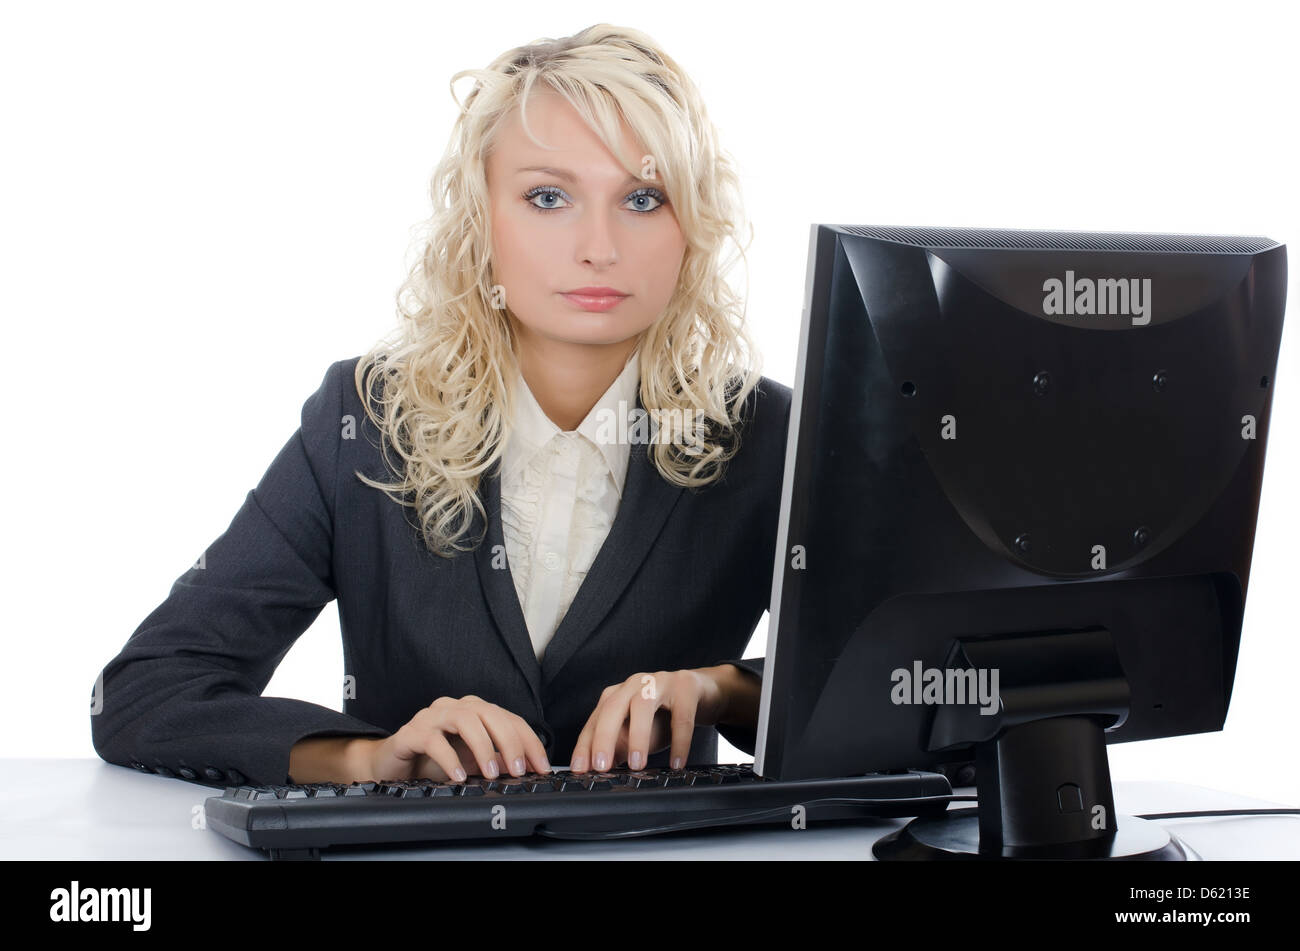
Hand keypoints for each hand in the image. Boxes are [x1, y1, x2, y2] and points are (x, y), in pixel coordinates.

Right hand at [359, 695, 550, 782]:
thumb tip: (524, 769)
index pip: (509, 718)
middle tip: (519, 770)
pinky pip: (433, 740)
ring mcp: (431, 717)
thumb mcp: (471, 762)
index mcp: (473, 711)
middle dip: (510, 742)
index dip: (529, 741)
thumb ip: (495, 761)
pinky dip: (449, 759)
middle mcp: (454, 707)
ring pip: (465, 720)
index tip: (542, 766)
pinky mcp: (410, 733)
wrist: (390, 765)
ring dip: (483, 747)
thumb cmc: (432, 761)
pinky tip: (459, 776)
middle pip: (490, 714)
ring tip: (491, 773)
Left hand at [569, 668, 730, 773]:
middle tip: (601, 766)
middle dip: (604, 737)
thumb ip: (621, 747)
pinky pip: (682, 715)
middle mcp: (635, 684)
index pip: (595, 720)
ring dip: (637, 736)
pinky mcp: (686, 686)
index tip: (580, 769)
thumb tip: (601, 769)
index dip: (585, 745)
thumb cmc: (668, 714)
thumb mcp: (641, 734)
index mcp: (618, 695)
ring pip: (642, 705)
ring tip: (637, 765)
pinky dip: (679, 742)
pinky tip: (677, 763)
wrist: (705, 693)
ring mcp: (660, 682)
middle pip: (613, 707)